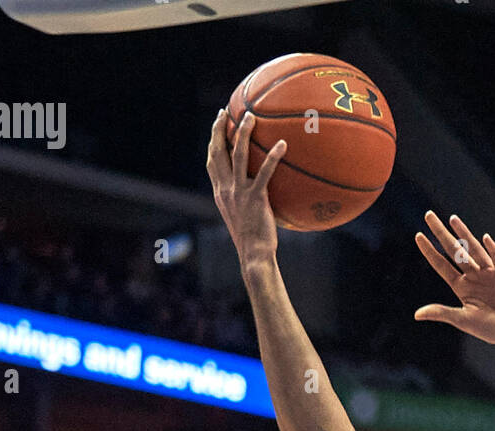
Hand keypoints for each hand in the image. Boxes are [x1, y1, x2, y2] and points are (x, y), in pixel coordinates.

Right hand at [206, 108, 286, 267]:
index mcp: (220, 193)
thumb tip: (258, 191)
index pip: (212, 161)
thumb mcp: (242, 217)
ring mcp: (239, 192)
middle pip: (218, 152)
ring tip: (251, 117)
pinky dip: (273, 157)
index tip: (218, 125)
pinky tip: (283, 144)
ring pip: (238, 155)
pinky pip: (265, 172)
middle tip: (226, 112)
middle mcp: (225, 189)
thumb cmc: (252, 240)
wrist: (254, 254)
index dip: (213, 141)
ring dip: (243, 133)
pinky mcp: (255, 198)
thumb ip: (244, 200)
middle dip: (220, 129)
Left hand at [414, 213, 494, 353]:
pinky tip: (485, 239)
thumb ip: (442, 313)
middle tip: (428, 215)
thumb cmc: (492, 330)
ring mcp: (490, 273)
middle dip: (441, 233)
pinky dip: (492, 250)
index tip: (418, 235)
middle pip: (454, 251)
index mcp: (462, 287)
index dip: (430, 251)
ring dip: (464, 234)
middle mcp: (474, 276)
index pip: (442, 265)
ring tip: (452, 219)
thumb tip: (416, 315)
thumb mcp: (464, 321)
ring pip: (474, 249)